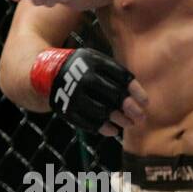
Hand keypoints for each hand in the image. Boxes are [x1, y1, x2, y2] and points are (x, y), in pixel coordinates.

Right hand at [30, 46, 148, 136]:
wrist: (47, 72)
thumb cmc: (83, 68)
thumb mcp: (97, 62)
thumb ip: (117, 76)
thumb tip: (140, 100)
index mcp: (93, 60)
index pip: (120, 77)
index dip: (135, 91)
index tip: (145, 102)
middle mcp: (83, 76)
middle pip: (112, 94)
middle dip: (129, 108)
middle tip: (141, 117)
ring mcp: (73, 93)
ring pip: (101, 111)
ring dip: (118, 119)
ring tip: (128, 124)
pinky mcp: (65, 108)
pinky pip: (86, 121)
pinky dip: (101, 127)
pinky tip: (113, 130)